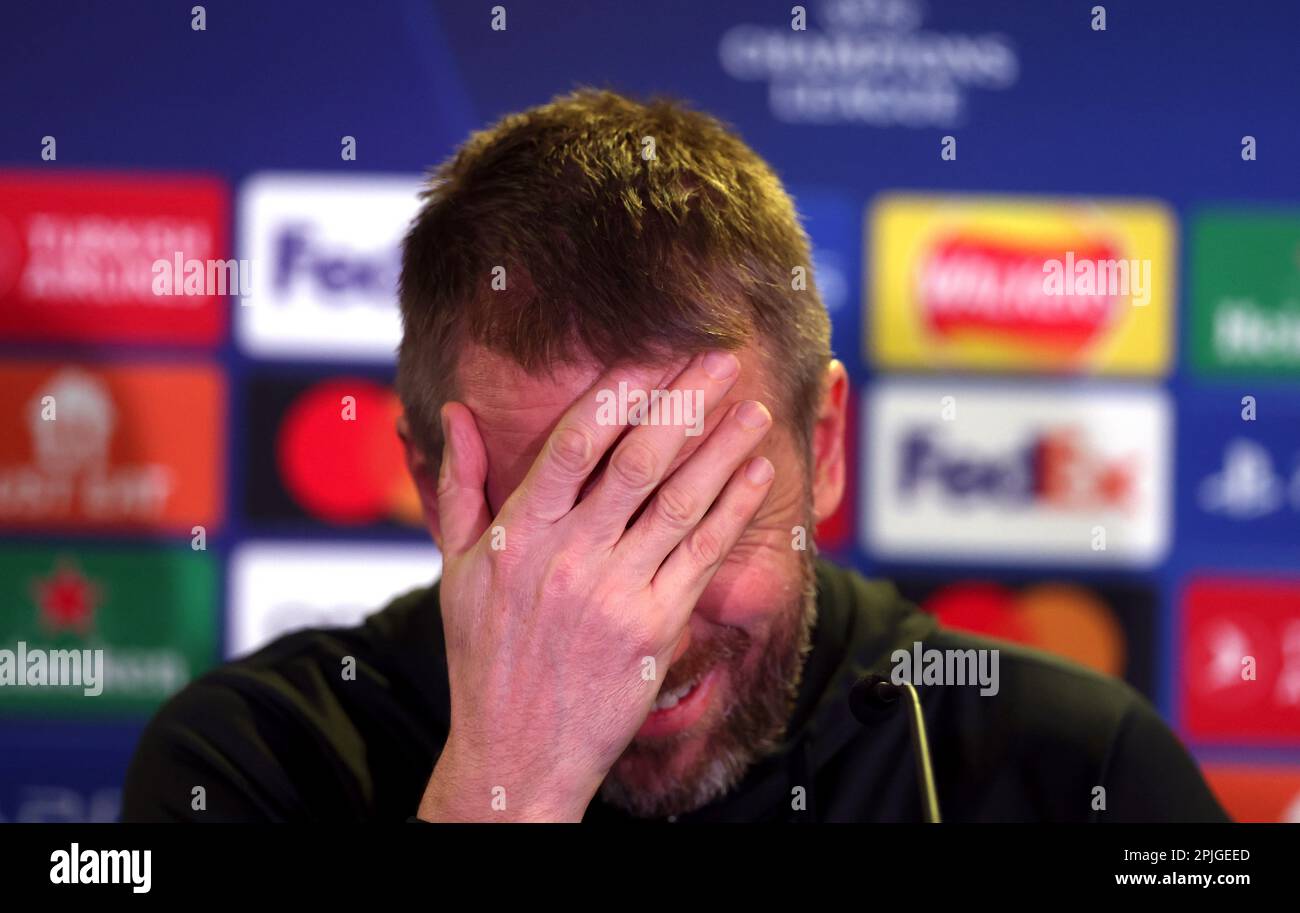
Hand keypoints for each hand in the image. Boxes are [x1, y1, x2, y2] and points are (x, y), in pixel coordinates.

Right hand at [417, 351, 774, 821]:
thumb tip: (453, 413)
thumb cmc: (485, 658)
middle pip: (638, 460)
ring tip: (754, 408)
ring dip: (723, 448)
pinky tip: (755, 474)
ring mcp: (615, 592)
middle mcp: (569, 557)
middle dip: (686, 402)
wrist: (517, 754)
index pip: (574, 445)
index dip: (619, 397)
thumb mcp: (456, 570)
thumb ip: (461, 485)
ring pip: (680, 501)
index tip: (653, 360)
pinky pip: (701, 554)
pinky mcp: (655, 627)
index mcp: (519, 535)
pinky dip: (733, 510)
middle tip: (723, 358)